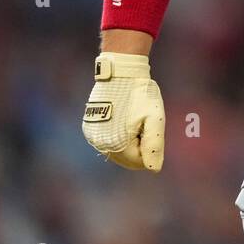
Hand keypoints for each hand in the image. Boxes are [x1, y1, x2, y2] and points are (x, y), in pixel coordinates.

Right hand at [82, 52, 165, 170]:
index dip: (149, 146)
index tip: (148, 125)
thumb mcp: (155, 118)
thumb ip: (154, 145)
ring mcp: (92, 136)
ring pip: (117, 151)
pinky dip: (118, 135)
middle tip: (142, 122)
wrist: (121, 73)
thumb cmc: (140, 94)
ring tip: (132, 117)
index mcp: (117, 144)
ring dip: (128, 141)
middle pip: (127, 159)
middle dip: (138, 146)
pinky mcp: (89, 128)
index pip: (139, 162)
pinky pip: (108, 141)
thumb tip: (154, 170)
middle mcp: (100, 143)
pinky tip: (122, 116)